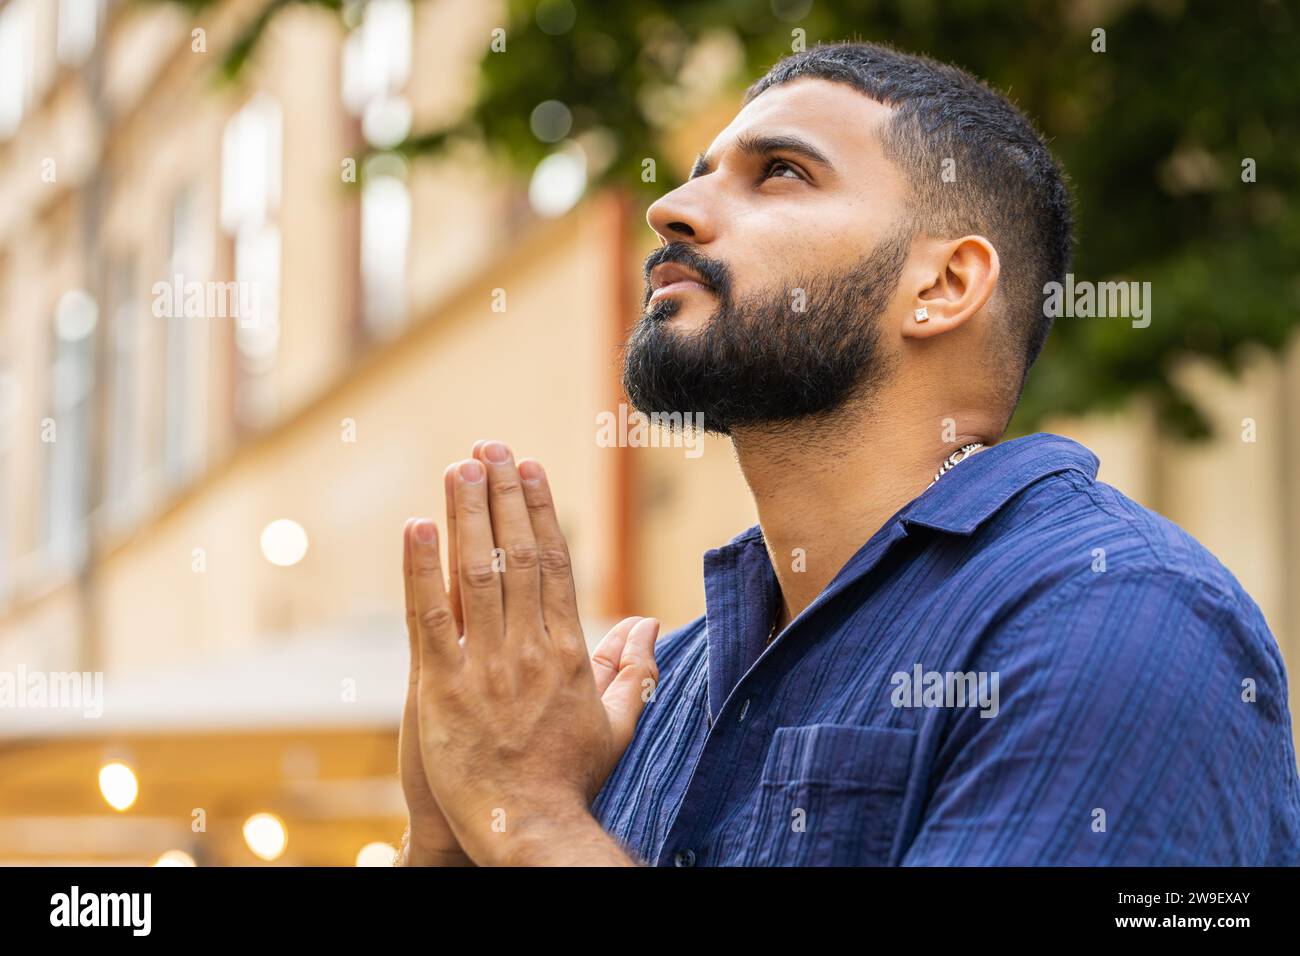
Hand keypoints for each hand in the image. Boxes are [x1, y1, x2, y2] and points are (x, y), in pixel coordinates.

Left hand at [407, 441, 658, 864]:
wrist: (530, 826)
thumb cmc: (572, 779)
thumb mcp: (617, 724)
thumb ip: (634, 670)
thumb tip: (648, 624)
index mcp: (568, 651)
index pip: (553, 564)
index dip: (539, 511)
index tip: (530, 470)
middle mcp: (528, 648)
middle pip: (515, 555)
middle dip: (501, 495)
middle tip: (490, 447)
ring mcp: (484, 665)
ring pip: (476, 574)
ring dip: (467, 515)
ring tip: (459, 467)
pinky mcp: (441, 687)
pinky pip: (430, 618)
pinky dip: (422, 570)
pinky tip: (417, 527)